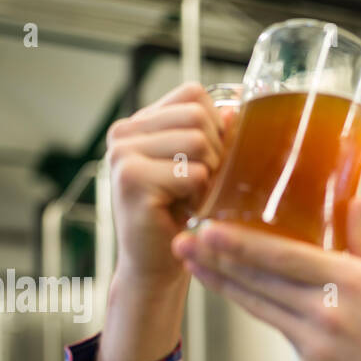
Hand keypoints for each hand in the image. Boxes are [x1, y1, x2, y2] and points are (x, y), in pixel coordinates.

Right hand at [106, 81, 234, 280]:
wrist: (154, 266)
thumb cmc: (178, 218)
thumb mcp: (199, 168)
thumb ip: (212, 135)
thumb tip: (237, 104)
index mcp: (139, 123)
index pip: (192, 93)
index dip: (215, 124)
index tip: (210, 159)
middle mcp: (123, 132)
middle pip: (197, 115)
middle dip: (216, 152)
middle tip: (203, 185)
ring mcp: (123, 154)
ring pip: (198, 141)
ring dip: (209, 175)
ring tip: (192, 197)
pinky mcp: (132, 180)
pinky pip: (193, 173)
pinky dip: (200, 196)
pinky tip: (185, 211)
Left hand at [171, 196, 360, 360]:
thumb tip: (353, 201)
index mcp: (352, 280)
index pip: (284, 256)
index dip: (242, 242)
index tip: (211, 226)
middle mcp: (329, 309)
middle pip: (261, 278)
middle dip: (217, 258)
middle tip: (184, 239)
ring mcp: (317, 339)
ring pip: (260, 304)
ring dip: (223, 282)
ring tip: (193, 263)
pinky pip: (277, 327)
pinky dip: (253, 307)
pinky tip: (233, 291)